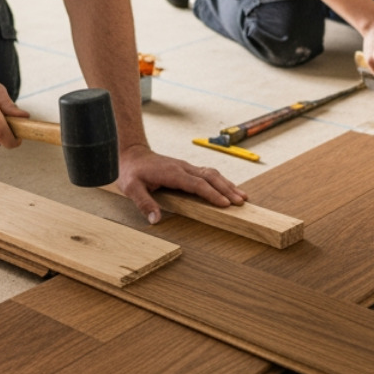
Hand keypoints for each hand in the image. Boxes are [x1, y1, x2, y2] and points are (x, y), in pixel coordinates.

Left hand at [116, 145, 246, 224]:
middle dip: (227, 189)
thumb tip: (156, 220)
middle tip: (241, 202)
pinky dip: (221, 181)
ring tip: (242, 196)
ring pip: (212, 173)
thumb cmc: (131, 172)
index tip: (225, 203)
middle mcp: (183, 168)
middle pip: (210, 177)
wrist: (132, 154)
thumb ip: (144, 203)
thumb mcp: (132, 188)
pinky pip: (208, 174)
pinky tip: (229, 189)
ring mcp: (186, 167)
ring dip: (227, 184)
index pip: (197, 184)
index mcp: (172, 173)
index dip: (212, 194)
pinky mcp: (187, 169)